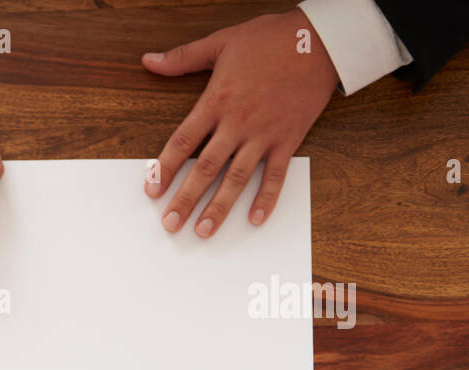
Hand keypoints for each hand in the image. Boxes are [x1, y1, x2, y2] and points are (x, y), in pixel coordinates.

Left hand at [142, 10, 337, 236]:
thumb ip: (183, 58)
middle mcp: (237, 122)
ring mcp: (264, 134)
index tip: (151, 191)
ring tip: (203, 231)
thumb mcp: (221, 42)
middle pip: (206, 168)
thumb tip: (148, 60)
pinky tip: (255, 219)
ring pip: (237, 178)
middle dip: (186, 199)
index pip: (183, 141)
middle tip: (170, 224)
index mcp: (216, 101)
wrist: (320, 39)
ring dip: (219, 207)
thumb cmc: (271, 39)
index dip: (164, 168)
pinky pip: (276, 174)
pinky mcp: (289, 139)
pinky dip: (267, 198)